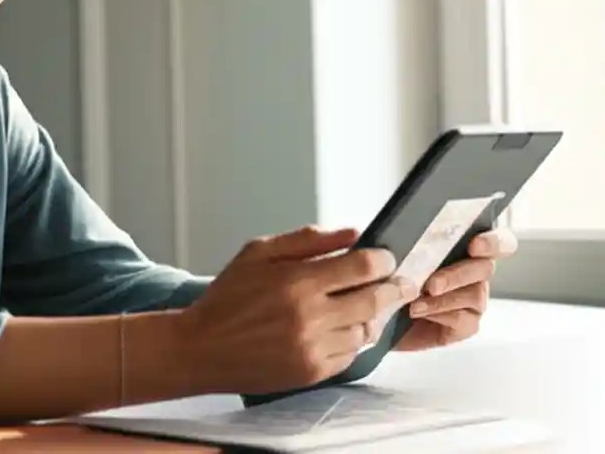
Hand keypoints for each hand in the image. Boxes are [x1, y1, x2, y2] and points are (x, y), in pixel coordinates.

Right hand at [175, 226, 419, 394]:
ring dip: (375, 315)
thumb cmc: (228, 297)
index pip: (362, 268)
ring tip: (372, 304)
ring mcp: (313, 348)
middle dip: (393, 288)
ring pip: (366, 330)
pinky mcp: (312, 372)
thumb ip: (308, 240)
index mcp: (297, 282)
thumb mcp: (258, 253)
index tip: (387, 257)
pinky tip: (348, 327)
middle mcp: (309, 317)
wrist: (202, 348)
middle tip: (402, 282)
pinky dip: (355, 339)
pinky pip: (351, 355)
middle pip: (374, 300)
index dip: (382, 260)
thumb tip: (353, 233)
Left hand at [393, 228, 518, 351]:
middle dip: (458, 275)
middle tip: (431, 284)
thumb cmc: (392, 274)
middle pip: (486, 268)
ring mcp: (475, 300)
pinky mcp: (466, 324)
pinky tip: (418, 312)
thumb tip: (411, 233)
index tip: (474, 246)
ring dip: (444, 299)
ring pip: (475, 295)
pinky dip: (440, 315)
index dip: (493, 242)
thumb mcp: (397, 253)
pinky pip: (464, 320)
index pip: (500, 241)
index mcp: (467, 245)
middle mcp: (476, 272)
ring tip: (415, 302)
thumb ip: (412, 242)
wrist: (380, 311)